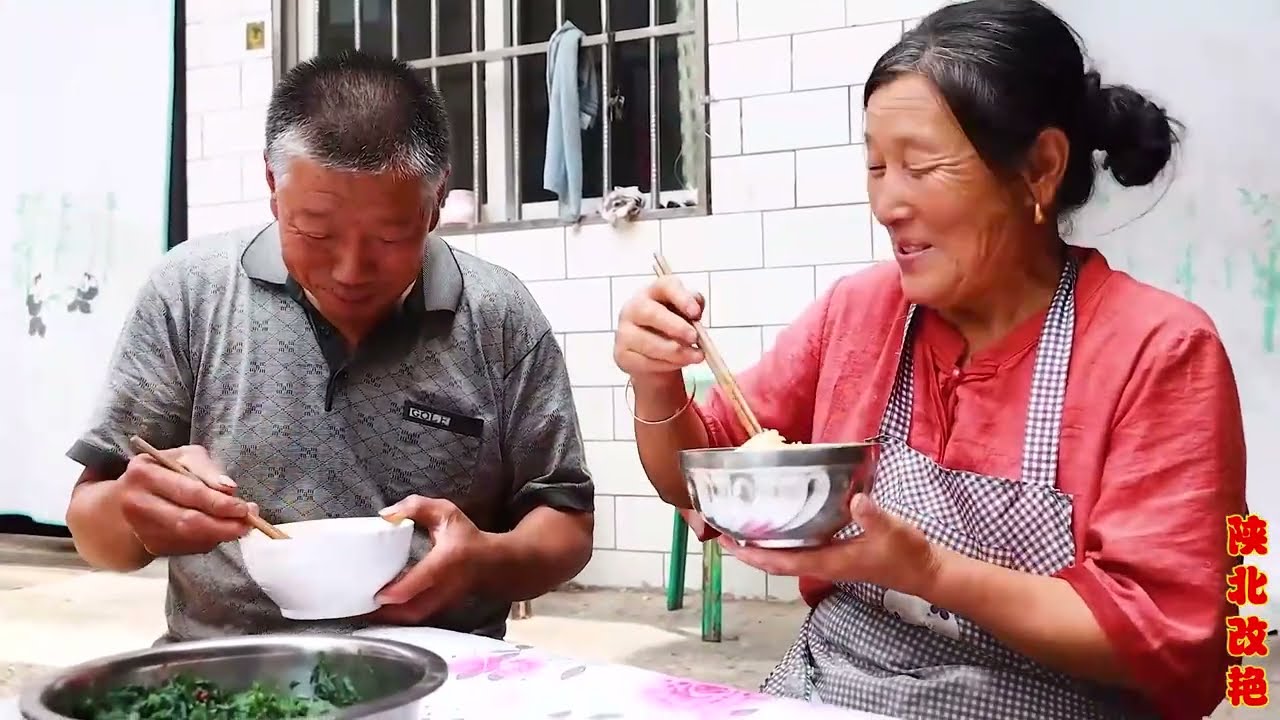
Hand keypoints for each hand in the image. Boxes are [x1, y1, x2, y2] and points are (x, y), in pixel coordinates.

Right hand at [118, 446, 256, 556]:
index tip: (243, 508)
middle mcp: (137, 503)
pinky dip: (208, 541)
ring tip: (239, 526)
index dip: (218, 503)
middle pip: (187, 521)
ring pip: (189, 538)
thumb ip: (207, 469)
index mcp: (144, 474)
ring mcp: (141, 529)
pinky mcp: (150, 546)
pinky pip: (188, 547)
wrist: (131, 497)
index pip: (188, 492)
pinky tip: (218, 531)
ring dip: (219, 534)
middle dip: (223, 525)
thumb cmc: (165, 471)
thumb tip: (229, 488)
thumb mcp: (184, 457)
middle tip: (248, 524)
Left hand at [370, 495, 484, 623]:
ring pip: (412, 617)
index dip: (399, 590)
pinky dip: (397, 618)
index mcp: (445, 561)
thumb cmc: (466, 537)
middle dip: (385, 613)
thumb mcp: (444, 513)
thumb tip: (385, 515)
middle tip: (359, 607)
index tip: (377, 594)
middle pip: (412, 609)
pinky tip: (379, 611)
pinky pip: (415, 617)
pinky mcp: (439, 608)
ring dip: (388, 618)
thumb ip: (415, 507)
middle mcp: (443, 586)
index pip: (421, 579)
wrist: (491, 563)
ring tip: (363, 612)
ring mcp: (442, 601)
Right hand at [614, 275, 706, 378]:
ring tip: (696, 356)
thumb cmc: (672, 327)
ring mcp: (624, 331)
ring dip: (677, 352)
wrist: (656, 355)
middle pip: (652, 313)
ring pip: (649, 343)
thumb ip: (694, 305)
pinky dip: (667, 365)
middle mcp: (633, 308)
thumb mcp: (686, 313)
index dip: (681, 298)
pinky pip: (646, 362)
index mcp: (653, 292)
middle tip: (695, 338)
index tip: (696, 313)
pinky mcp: (621, 354)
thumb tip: (696, 307)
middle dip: (676, 327)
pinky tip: (679, 362)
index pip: (665, 286)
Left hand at [724, 494, 941, 596]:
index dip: (753, 556)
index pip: (781, 562)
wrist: (925, 571)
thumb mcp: (892, 530)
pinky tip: (780, 527)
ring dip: (762, 548)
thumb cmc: (907, 553)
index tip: (729, 544)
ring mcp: (829, 562)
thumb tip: (855, 499)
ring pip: (786, 558)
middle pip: (776, 563)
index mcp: (829, 562)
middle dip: (748, 552)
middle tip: (722, 534)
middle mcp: (823, 565)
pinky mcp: (837, 555)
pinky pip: (800, 551)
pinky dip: (783, 542)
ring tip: (742, 530)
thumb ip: (873, 516)